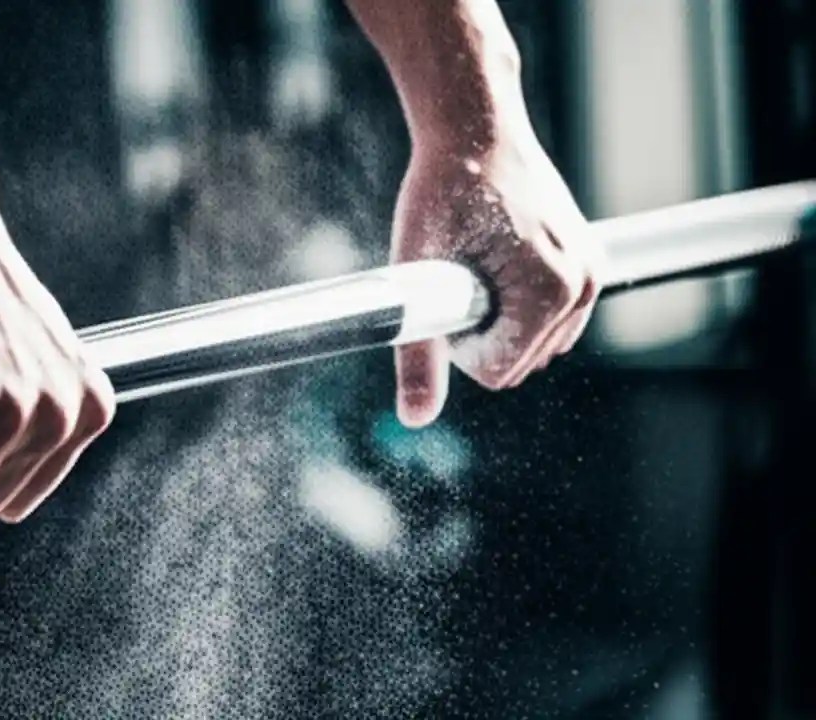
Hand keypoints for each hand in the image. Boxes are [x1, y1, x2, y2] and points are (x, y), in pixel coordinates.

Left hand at [389, 136, 598, 426]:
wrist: (474, 130)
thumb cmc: (440, 192)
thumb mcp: (416, 273)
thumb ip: (417, 351)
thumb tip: (414, 419)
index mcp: (552, 292)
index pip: (495, 372)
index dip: (455, 339)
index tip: (447, 283)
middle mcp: (585, 286)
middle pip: (516, 363)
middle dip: (478, 331)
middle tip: (461, 267)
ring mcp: (593, 276)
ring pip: (531, 346)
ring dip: (497, 319)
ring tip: (480, 259)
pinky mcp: (589, 266)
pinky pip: (544, 323)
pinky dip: (515, 305)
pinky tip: (499, 258)